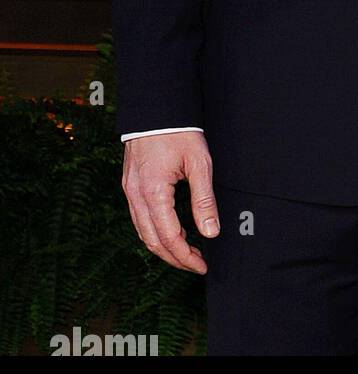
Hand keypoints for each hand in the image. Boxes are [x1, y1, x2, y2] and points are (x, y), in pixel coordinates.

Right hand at [121, 132, 218, 272]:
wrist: (157, 108)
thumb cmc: (180, 132)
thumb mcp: (200, 164)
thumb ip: (204, 201)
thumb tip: (211, 232)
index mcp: (153, 193)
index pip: (169, 238)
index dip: (186, 256)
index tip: (202, 265)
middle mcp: (136, 196)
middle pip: (152, 241)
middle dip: (175, 257)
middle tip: (196, 264)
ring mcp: (130, 191)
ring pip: (143, 232)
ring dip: (164, 246)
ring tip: (187, 252)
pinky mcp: (130, 185)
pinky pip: (140, 218)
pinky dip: (155, 231)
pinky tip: (172, 231)